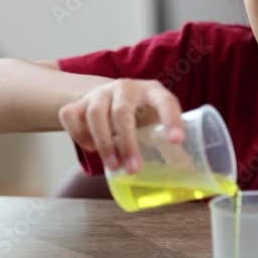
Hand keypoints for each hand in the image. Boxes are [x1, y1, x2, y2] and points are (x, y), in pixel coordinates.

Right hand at [58, 79, 183, 173]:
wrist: (109, 98)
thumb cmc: (140, 115)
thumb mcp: (156, 123)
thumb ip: (168, 143)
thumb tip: (186, 170)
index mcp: (152, 91)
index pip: (165, 102)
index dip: (172, 120)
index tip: (177, 141)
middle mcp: (126, 87)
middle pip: (122, 112)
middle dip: (127, 144)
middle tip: (133, 169)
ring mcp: (99, 92)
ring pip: (95, 114)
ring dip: (104, 144)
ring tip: (113, 166)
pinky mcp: (78, 101)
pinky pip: (71, 116)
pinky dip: (79, 135)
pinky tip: (92, 148)